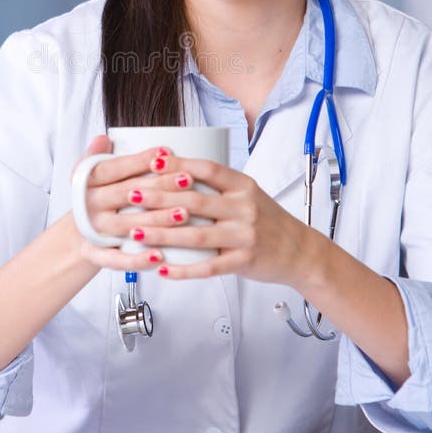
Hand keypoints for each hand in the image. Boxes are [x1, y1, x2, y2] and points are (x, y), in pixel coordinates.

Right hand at [73, 140, 200, 271]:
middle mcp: (89, 205)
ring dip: (157, 220)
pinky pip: (117, 260)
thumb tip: (104, 137)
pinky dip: (139, 260)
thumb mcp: (90, 175)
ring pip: (128, 226)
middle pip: (126, 194)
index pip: (114, 168)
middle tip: (187, 179)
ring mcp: (93, 231)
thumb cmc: (94, 200)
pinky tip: (160, 256)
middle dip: (159, 187)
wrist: (74, 237)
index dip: (140, 160)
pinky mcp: (96, 255)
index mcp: (86, 181)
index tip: (166, 153)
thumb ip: (99, 156)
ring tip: (184, 213)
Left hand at [106, 151, 311, 283]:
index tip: (150, 162)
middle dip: (159, 198)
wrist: (299, 251)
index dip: (178, 164)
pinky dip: (184, 270)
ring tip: (136, 233)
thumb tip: (176, 172)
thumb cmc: (267, 221)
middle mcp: (245, 207)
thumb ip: (218, 186)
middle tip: (131, 195)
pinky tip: (163, 269)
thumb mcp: (248, 194)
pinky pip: (209, 267)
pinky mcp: (244, 262)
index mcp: (243, 186)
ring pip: (197, 234)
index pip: (207, 169)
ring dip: (163, 235)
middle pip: (195, 200)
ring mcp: (245, 236)